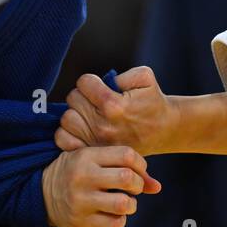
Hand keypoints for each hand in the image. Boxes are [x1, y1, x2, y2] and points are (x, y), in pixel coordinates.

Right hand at [41, 144, 161, 226]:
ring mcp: (82, 200)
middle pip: (127, 178)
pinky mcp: (80, 220)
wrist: (40, 192)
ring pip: (123, 204)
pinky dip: (120, 221)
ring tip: (126, 202)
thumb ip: (123, 166)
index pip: (127, 155)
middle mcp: (84, 177)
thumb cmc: (76, 172)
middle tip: (134, 187)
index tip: (138, 170)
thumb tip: (157, 187)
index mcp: (88, 156)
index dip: (141, 164)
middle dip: (139, 184)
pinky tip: (114, 215)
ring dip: (132, 205)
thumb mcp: (93, 160)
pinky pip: (114, 224)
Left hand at [57, 67, 178, 156]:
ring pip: (66, 118)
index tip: (100, 86)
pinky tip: (82, 127)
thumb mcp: (145, 77)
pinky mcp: (91, 152)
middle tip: (97, 100)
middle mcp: (102, 125)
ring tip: (90, 113)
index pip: (84, 83)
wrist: (162, 130)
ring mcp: (95, 141)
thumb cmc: (152, 101)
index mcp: (114, 105)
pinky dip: (68, 132)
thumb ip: (122, 74)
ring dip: (76, 112)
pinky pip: (63, 140)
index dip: (91, 81)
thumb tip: (104, 83)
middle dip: (83, 95)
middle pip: (73, 98)